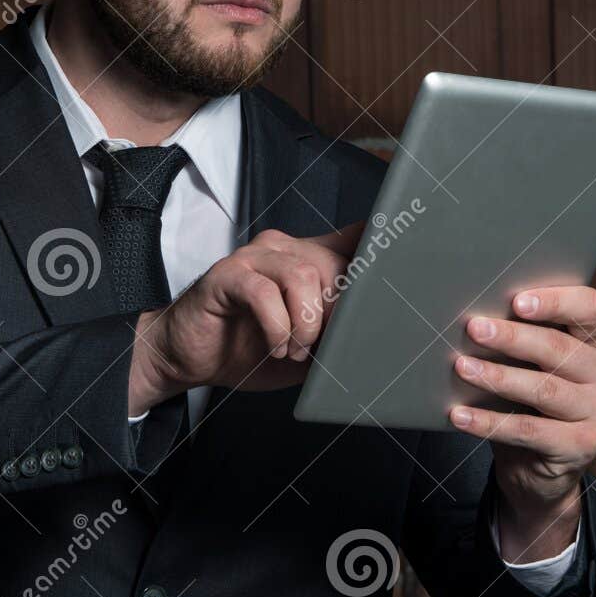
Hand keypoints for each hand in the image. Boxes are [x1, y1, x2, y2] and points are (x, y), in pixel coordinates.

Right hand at [128, 220, 364, 410]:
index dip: (378, 243)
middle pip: (334, 266)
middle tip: (320, 347)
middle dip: (335, 315)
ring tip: (294, 350)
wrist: (190, 356)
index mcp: (307, 259)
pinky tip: (274, 346)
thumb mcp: (305, 344)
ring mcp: (253, 257)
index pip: (352, 239)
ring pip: (302, 276)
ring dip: (305, 323)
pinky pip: (264, 293)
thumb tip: (372, 336)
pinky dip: (277, 327)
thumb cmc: (248, 347)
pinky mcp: (227, 275)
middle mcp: (282, 248)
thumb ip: (334, 330)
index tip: (404, 256)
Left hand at [448, 285, 595, 557]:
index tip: (517, 302)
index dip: (556, 302)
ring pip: (544, 389)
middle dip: (513, 337)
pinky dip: (489, 422)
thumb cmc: (531, 403)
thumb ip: (522, 340)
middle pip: (560, 348)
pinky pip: (528, 430)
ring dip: (497, 377)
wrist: (540, 469)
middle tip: (474, 328)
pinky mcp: (583, 447)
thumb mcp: (533, 367)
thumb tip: (476, 317)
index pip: (591, 308)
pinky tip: (460, 414)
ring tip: (462, 367)